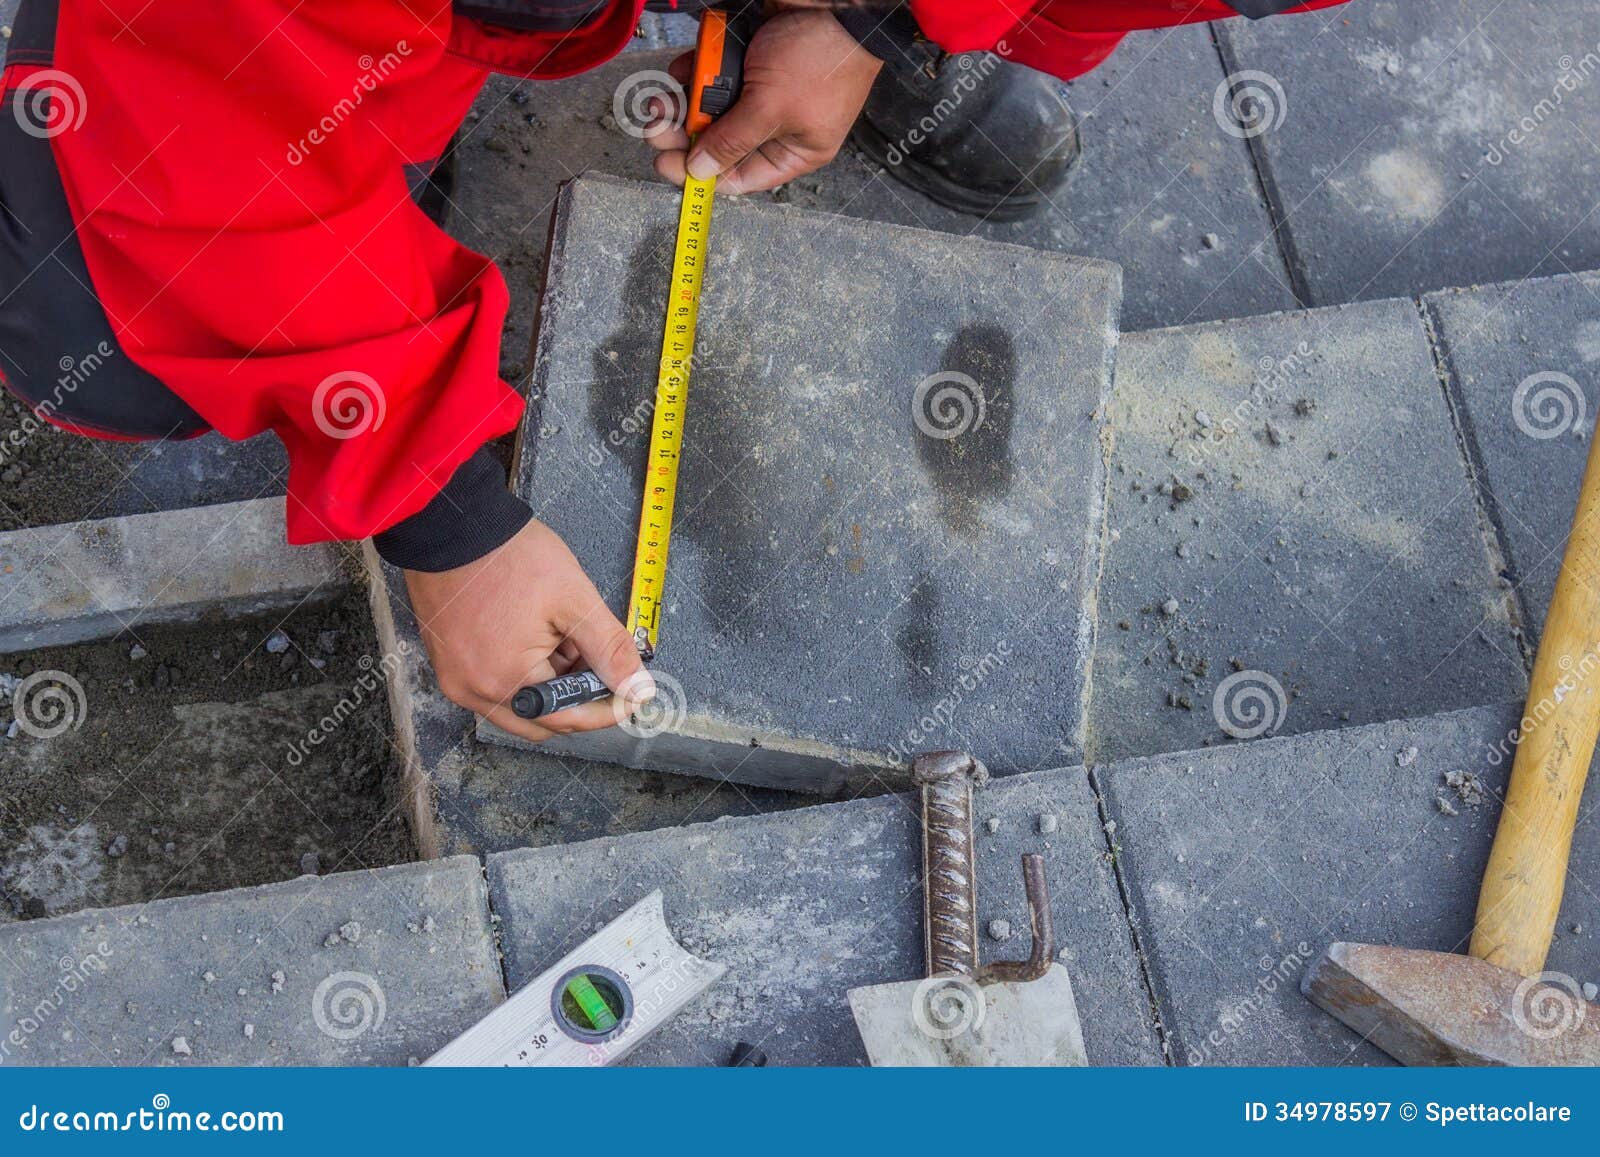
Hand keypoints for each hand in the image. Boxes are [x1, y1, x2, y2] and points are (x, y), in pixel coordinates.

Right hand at [404, 519, 653, 741]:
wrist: (454, 525)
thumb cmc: (509, 556)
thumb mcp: (575, 600)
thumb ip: (610, 649)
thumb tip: (638, 688)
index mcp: (506, 681)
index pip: (568, 719)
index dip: (607, 709)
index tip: (631, 694)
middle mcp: (475, 692)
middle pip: (544, 719)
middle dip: (577, 694)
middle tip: (597, 658)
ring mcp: (457, 681)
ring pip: (522, 705)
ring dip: (552, 683)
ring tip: (562, 636)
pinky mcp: (449, 665)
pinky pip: (496, 687)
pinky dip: (524, 673)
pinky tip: (536, 636)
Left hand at [645, 8, 881, 195]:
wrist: (838, 2)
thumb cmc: (823, 55)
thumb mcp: (772, 108)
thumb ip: (732, 141)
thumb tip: (699, 172)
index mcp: (793, 150)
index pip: (738, 177)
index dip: (700, 174)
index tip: (666, 163)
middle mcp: (776, 124)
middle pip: (719, 143)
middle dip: (684, 135)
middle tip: (655, 127)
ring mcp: (762, 90)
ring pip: (710, 107)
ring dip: (682, 103)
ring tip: (660, 98)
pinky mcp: (750, 60)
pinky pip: (713, 72)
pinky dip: (695, 69)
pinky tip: (681, 69)